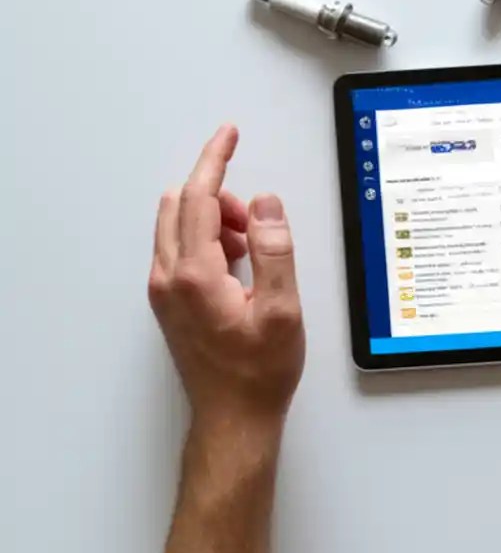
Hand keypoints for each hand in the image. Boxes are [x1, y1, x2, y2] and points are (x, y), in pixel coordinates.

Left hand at [147, 125, 304, 427]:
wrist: (234, 417)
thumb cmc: (259, 372)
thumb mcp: (283, 309)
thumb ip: (275, 249)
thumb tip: (266, 203)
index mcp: (194, 274)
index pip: (200, 197)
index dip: (216, 160)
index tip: (230, 135)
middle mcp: (169, 277)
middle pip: (182, 205)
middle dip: (221, 195)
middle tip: (260, 219)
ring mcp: (164, 290)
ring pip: (179, 226)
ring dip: (216, 219)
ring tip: (255, 249)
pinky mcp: (170, 302)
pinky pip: (181, 249)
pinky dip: (209, 241)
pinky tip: (240, 266)